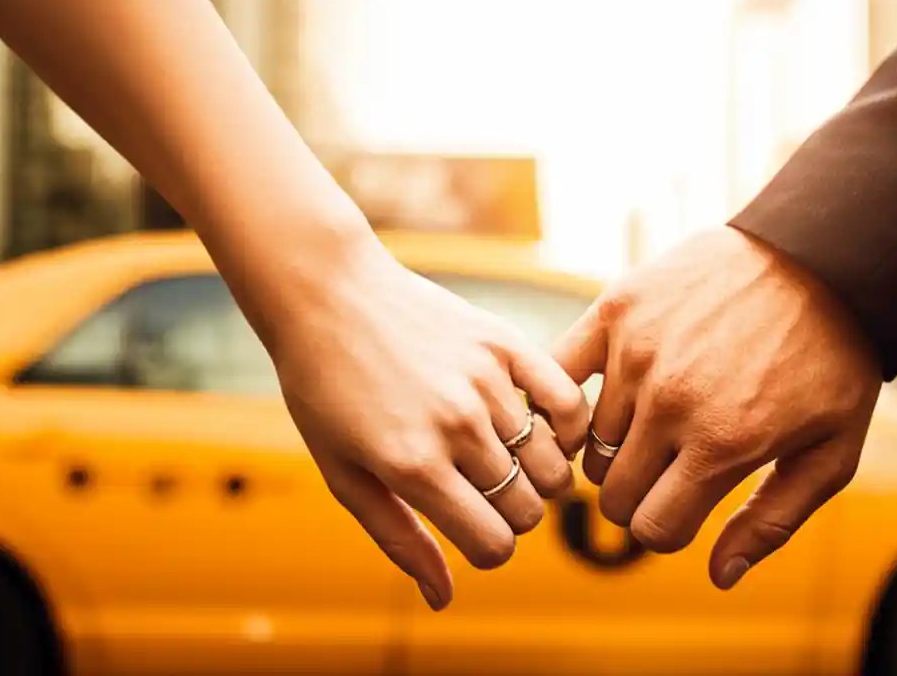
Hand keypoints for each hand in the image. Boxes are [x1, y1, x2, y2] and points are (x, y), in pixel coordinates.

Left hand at [268, 236, 588, 609]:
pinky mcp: (504, 343)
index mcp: (412, 466)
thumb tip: (445, 601)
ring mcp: (484, 382)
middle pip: (527, 509)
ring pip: (553, 463)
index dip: (490, 549)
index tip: (475, 530)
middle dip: (513, 514)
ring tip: (509, 458)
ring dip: (539, 474)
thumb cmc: (326, 392)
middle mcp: (455, 425)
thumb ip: (400, 540)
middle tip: (484, 490)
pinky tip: (542, 425)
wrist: (328, 295)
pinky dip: (570, 426)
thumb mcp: (346, 475)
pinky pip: (570, 402)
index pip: (494, 543)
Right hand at [555, 226, 880, 588]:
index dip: (667, 529)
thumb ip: (772, 522)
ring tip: (649, 424)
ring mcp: (637, 351)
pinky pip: (559, 373)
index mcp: (722, 445)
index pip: (652, 528)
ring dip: (615, 446)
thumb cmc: (833, 360)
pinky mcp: (618, 308)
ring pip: (588, 440)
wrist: (821, 257)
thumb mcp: (830, 453)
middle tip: (665, 472)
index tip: (683, 508)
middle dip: (637, 496)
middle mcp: (670, 402)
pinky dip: (569, 395)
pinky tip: (599, 397)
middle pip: (612, 493)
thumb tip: (718, 576)